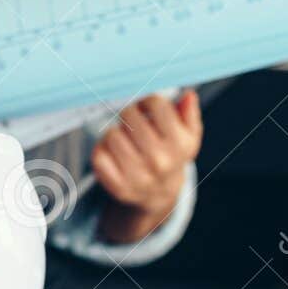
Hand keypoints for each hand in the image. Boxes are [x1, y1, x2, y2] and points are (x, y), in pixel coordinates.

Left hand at [90, 90, 201, 245]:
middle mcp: (160, 162)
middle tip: (132, 122)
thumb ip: (189, 113)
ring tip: (123, 138)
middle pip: (129, 115)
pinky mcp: (118, 186)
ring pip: (112, 134)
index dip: (147, 101)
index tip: (146, 107)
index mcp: (179, 145)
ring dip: (115, 132)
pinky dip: (102, 149)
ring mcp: (138, 176)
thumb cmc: (171, 155)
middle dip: (129, 114)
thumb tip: (188, 96)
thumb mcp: (188, 135)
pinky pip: (98, 156)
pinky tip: (113, 152)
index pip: (155, 104)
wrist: (159, 192)